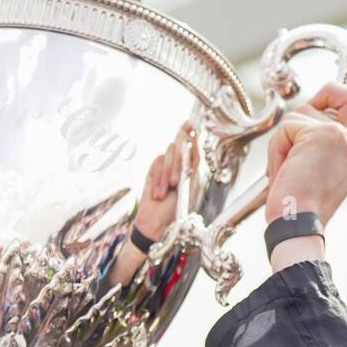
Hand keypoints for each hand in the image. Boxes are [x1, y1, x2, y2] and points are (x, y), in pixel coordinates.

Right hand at [134, 122, 198, 242]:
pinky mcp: (153, 170)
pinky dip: (157, 178)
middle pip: (180, 146)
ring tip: (168, 191)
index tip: (190, 125)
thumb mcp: (188, 186)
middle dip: (178, 163)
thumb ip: (191, 164)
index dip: (192, 134)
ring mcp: (165, 166)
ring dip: (168, 173)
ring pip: (168, 154)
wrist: (156, 221)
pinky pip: (156, 163)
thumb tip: (191, 145)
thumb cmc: (174, 209)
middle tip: (175, 182)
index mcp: (191, 168)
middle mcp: (178, 164)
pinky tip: (158, 192)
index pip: (193, 147)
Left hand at [265, 82, 346, 228]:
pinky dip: (277, 150)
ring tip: (285, 172)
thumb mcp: (319, 171)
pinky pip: (287, 127)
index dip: (332, 95)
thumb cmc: (300, 208)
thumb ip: (319, 144)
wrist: (298, 226)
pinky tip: (282, 172)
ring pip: (298, 115)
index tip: (312, 109)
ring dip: (282, 144)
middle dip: (296, 124)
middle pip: (321, 101)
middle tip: (289, 158)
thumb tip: (298, 123)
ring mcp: (342, 135)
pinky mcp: (323, 134)